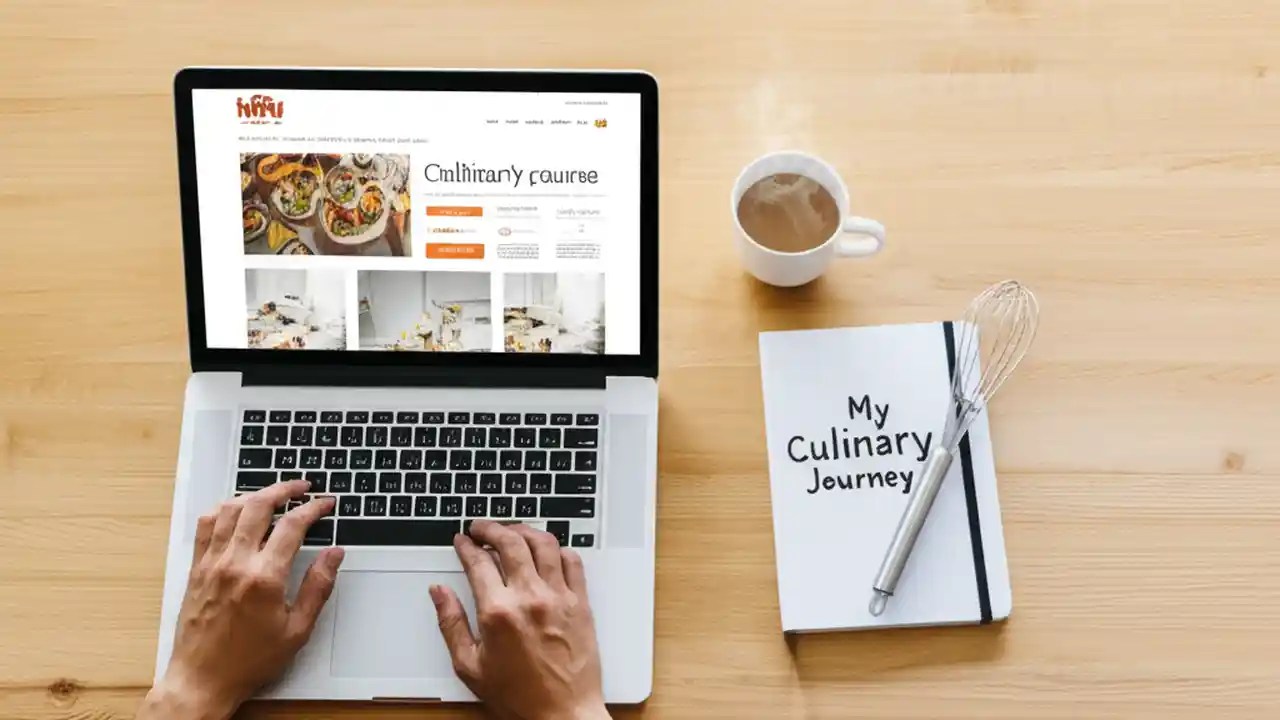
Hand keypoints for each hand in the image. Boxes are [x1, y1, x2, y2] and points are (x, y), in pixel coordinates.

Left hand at [138, 481, 342, 719]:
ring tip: (272, 494)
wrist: (202, 679)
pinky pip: (205, 525)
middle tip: (302, 487)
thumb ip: (318, 587)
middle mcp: (235, 563)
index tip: (325, 504)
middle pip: (259, 505)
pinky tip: (235, 510)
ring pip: (230, 509)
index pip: (293, 526)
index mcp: (264, 578)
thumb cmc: (248, 660)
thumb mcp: (297, 630)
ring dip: (254, 495)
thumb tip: (334, 555)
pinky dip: (222, 509)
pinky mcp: (196, 568)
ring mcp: (211, 563)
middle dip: (284, 489)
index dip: (313, 508)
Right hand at [432, 520, 609, 719]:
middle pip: (510, 541)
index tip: (462, 540)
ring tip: (512, 531)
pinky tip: (547, 551)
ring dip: (524, 530)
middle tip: (481, 527)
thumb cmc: (519, 697)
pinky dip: (558, 549)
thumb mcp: (469, 666)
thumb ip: (451, 623)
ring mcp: (558, 597)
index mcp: (497, 613)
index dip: (466, 545)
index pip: (477, 562)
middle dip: (491, 528)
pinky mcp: (580, 603)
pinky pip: (572, 560)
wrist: (563, 714)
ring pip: (543, 543)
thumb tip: (438, 592)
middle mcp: (529, 598)